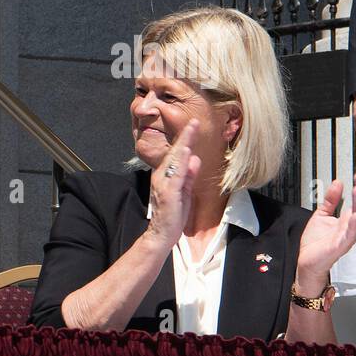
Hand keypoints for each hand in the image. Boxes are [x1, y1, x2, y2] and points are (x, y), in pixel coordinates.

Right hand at [145, 119, 201, 247]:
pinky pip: (176, 174)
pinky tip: (185, 152)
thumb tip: (194, 158)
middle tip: (193, 121)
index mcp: (165, 176)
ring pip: (174, 160)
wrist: (162, 234)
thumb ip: (189, 176)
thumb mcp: (185, 191)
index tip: (192, 126)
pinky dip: (181, 162)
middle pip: (174, 153)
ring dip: (182, 144)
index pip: (176, 155)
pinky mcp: (169, 192)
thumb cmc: (173, 215)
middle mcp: (161, 177)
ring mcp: (164, 184)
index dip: (184, 140)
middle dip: (184, 137)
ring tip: (190, 130)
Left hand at [296, 172, 355, 288]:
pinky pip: (350, 233)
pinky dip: (353, 224)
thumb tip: (338, 183)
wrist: (307, 261)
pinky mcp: (341, 245)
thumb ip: (330, 200)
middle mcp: (350, 226)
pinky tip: (355, 214)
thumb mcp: (321, 215)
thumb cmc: (315, 243)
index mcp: (346, 219)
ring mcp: (347, 235)